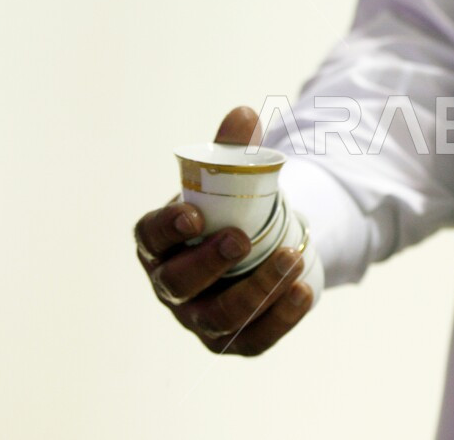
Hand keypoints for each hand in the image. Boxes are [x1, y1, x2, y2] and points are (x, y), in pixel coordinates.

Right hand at [135, 106, 313, 355]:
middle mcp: (171, 285)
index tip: (192, 213)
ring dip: (256, 289)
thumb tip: (245, 113)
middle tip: (240, 238)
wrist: (261, 248)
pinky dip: (281, 317)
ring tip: (291, 258)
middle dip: (208, 263)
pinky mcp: (235, 339)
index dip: (166, 229)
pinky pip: (254, 339)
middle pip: (178, 283)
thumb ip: (233, 151)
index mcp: (159, 243)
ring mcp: (200, 318)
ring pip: (219, 317)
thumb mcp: (232, 180)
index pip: (150, 239)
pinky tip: (304, 290)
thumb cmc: (232, 210)